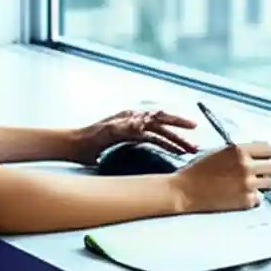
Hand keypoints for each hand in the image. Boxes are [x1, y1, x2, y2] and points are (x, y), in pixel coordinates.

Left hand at [74, 106, 199, 164]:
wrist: (74, 145)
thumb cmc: (89, 137)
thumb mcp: (107, 131)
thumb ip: (126, 126)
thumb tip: (144, 122)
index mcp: (133, 117)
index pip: (160, 117)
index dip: (177, 122)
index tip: (193, 127)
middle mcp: (135, 121)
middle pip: (163, 127)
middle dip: (180, 136)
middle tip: (195, 147)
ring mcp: (132, 130)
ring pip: (159, 136)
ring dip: (173, 144)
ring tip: (188, 153)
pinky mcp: (129, 140)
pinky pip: (151, 142)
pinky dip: (162, 147)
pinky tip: (171, 154)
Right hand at [172, 142, 270, 212]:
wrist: (185, 191)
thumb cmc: (198, 170)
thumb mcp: (219, 153)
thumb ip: (239, 153)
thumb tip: (258, 156)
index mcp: (239, 151)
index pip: (269, 149)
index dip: (266, 155)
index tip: (261, 159)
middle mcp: (246, 166)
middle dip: (268, 170)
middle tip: (258, 174)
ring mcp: (247, 185)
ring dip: (261, 185)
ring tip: (247, 186)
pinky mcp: (245, 201)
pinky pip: (259, 199)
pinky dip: (251, 199)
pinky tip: (238, 196)